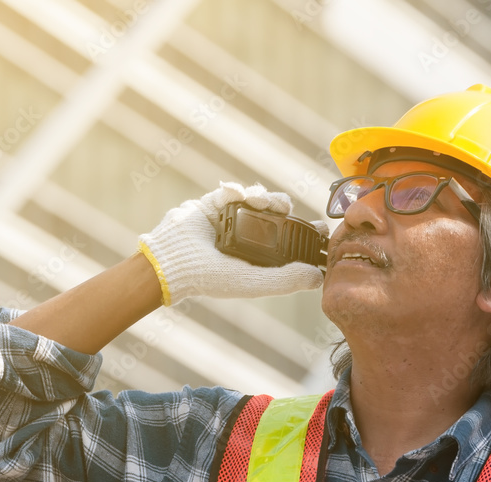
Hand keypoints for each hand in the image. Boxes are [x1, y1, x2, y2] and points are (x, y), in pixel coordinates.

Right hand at [138, 182, 326, 305]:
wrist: (172, 261)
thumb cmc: (211, 278)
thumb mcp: (255, 282)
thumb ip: (287, 280)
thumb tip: (319, 278)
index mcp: (256, 257)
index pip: (286, 240)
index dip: (303, 232)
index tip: (319, 226)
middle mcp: (245, 237)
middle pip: (275, 214)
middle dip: (283, 207)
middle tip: (286, 206)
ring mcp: (230, 220)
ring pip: (257, 199)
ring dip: (263, 196)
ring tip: (260, 201)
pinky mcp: (213, 204)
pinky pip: (232, 191)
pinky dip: (237, 190)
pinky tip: (237, 195)